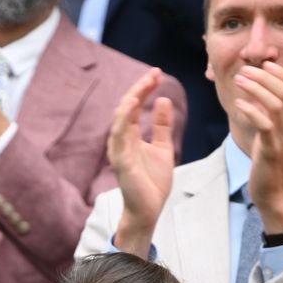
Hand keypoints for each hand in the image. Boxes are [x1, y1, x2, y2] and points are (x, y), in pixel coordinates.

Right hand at [108, 68, 174, 257]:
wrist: (149, 210)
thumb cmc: (153, 183)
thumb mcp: (163, 148)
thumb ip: (162, 126)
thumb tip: (163, 100)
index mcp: (131, 138)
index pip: (134, 107)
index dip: (144, 89)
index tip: (158, 74)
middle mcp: (121, 141)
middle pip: (126, 108)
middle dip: (139, 88)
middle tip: (154, 73)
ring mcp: (119, 151)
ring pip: (121, 118)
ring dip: (132, 98)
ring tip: (146, 83)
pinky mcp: (121, 161)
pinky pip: (119, 135)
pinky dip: (124, 117)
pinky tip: (134, 103)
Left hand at [236, 61, 282, 231]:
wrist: (272, 193)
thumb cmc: (266, 164)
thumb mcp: (269, 137)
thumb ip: (267, 118)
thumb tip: (255, 98)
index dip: (280, 74)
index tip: (264, 64)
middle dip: (266, 77)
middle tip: (245, 70)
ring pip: (276, 104)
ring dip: (257, 89)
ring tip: (239, 81)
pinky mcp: (272, 150)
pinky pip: (265, 124)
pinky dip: (252, 110)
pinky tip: (238, 104)